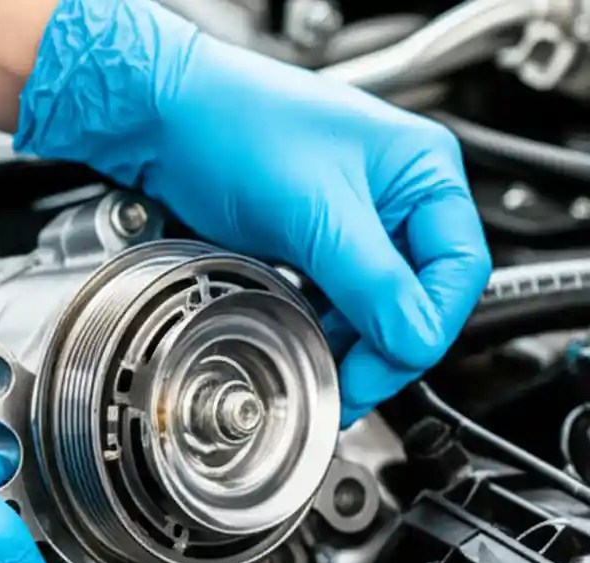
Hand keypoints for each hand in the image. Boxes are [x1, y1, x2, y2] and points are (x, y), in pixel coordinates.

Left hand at [15, 0, 491, 424]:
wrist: (163, 117)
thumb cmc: (235, 126)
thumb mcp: (313, 211)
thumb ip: (369, 281)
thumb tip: (413, 341)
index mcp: (424, 170)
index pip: (457, 270)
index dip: (425, 326)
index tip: (386, 365)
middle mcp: (398, 195)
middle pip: (418, 295)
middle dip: (386, 345)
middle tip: (350, 386)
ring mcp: (354, 221)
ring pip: (375, 304)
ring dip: (354, 344)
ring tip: (324, 377)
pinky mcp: (313, 241)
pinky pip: (336, 299)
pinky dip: (325, 327)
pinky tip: (306, 347)